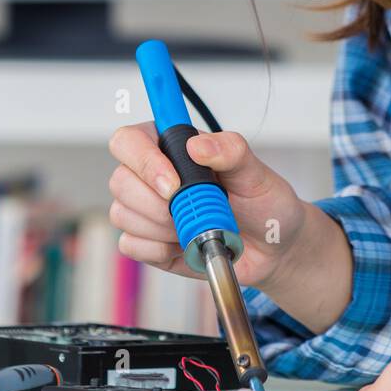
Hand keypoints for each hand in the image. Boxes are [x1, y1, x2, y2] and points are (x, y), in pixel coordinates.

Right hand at [107, 122, 305, 288]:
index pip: (129, 140)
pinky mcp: (146, 241)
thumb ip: (231, 151)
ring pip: (122, 215)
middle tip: (193, 211)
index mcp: (171, 145)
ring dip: (163, 228)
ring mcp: (145, 209)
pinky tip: (185, 245)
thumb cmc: (263, 204)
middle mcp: (150, 174)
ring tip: (197, 227)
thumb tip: (198, 145)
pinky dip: (159, 250)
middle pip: (120, 181)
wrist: (271, 250)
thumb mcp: (256, 173)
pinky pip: (131, 246)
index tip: (173, 185)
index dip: (144, 162)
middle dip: (158, 205)